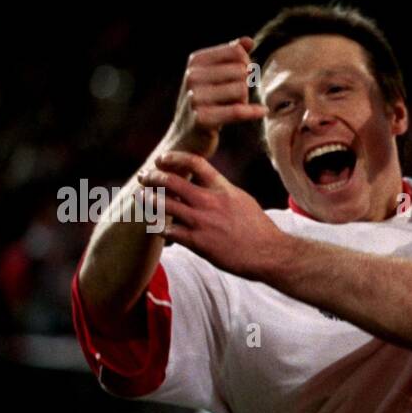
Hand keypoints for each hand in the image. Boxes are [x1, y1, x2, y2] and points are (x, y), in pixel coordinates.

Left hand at [138, 151, 289, 279]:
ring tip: (142, 199)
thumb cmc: (258, 228)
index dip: (173, 158)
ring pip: (163, 205)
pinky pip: (168, 231)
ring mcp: (201, 222)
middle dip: (152, 177)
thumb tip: (205, 183)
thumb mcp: (242, 199)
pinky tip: (158, 228)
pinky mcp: (197, 242)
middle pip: (171, 181)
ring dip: (148, 201)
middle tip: (144, 178)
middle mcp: (209, 202)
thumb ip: (221, 190)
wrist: (269, 254)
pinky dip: (159, 228)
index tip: (161, 160)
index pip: (194, 162)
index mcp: (222, 188)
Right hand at [166, 38, 267, 156]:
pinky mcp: (202, 118)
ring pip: (241, 90)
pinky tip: (262, 111)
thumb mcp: (213, 77)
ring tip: (233, 107)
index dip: (246, 64)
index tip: (241, 78)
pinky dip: (253, 112)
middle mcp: (192, 76)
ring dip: (244, 100)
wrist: (185, 138)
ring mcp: (195, 97)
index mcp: (195, 61)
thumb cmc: (204, 104)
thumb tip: (248, 40)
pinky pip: (238, 111)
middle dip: (245, 85)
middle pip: (241, 71)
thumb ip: (231, 57)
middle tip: (236, 98)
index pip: (236, 51)